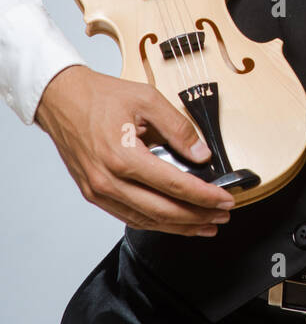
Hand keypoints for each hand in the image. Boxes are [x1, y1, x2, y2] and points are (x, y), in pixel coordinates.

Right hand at [35, 65, 234, 235]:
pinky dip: (154, 222)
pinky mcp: (93, 193)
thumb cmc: (99, 97)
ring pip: (146, 220)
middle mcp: (109, 180)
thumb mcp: (147, 100)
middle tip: (222, 216)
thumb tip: (202, 155)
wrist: (61, 99)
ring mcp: (99, 191)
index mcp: (124, 157)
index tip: (225, 200)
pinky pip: (129, 216)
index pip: (175, 185)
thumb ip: (179, 128)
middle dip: (198, 217)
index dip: (205, 196)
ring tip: (204, 225)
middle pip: (163, 211)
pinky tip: (172, 221)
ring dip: (178, 227)